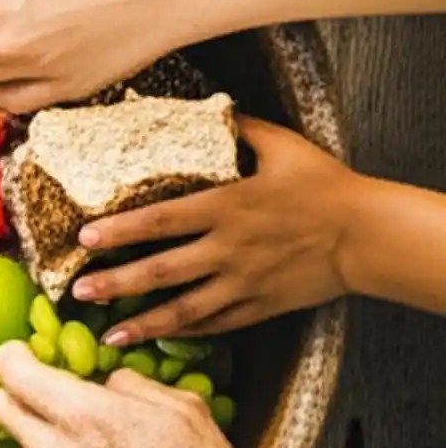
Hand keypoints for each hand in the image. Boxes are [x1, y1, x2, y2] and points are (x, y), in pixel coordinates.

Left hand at [0, 342, 285, 447]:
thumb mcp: (183, 412)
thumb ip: (131, 384)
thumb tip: (105, 381)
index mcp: (86, 415)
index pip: (11, 370)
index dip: (12, 357)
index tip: (21, 356)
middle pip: (3, 409)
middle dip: (20, 396)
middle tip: (49, 401)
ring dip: (41, 446)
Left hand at [70, 118, 358, 346]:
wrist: (367, 234)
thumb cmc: (325, 185)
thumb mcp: (282, 145)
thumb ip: (240, 129)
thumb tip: (209, 108)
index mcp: (228, 206)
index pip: (162, 219)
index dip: (121, 229)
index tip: (85, 236)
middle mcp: (229, 249)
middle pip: (162, 270)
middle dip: (117, 283)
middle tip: (79, 290)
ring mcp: (243, 282)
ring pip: (185, 308)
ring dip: (144, 323)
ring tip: (109, 335)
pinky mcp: (259, 307)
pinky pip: (216, 325)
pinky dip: (185, 333)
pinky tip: (158, 339)